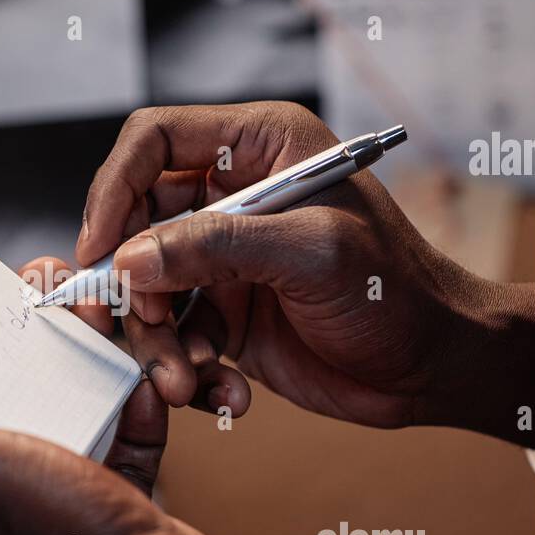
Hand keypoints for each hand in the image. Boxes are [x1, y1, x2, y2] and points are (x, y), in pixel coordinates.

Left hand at [0, 257, 228, 534]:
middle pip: (0, 376)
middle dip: (28, 329)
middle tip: (52, 290)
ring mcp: (56, 478)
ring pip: (66, 386)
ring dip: (89, 352)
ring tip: (103, 324)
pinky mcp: (112, 480)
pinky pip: (120, 416)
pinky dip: (135, 396)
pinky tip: (143, 384)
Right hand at [78, 102, 534, 444]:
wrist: (433, 368)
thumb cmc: (397, 292)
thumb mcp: (311, 254)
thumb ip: (216, 247)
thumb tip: (130, 257)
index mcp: (259, 147)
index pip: (153, 141)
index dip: (114, 189)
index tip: (100, 249)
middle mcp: (233, 197)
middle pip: (135, 221)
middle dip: (130, 282)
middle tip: (138, 324)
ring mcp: (224, 259)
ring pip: (146, 288)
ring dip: (156, 340)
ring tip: (186, 380)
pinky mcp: (224, 314)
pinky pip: (173, 335)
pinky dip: (184, 367)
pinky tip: (223, 392)